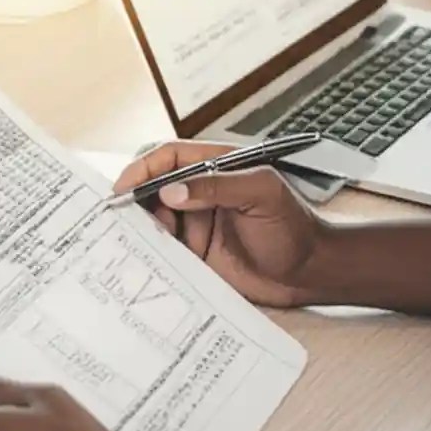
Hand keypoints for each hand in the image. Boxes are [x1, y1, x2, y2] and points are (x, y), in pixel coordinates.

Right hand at [113, 141, 328, 307]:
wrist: (310, 273)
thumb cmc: (294, 228)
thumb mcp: (261, 196)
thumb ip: (217, 187)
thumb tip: (171, 191)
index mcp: (217, 167)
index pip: (170, 156)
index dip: (143, 167)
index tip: (124, 187)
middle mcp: (202, 192)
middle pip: (154, 186)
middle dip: (135, 199)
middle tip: (121, 219)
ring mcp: (197, 223)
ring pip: (155, 219)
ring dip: (141, 228)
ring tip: (135, 242)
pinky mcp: (196, 253)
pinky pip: (165, 249)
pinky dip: (150, 252)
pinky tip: (144, 259)